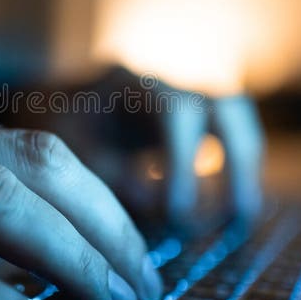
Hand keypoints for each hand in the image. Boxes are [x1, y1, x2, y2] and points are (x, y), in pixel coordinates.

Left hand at [31, 67, 264, 224]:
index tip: (178, 210)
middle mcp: (170, 86)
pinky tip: (228, 210)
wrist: (55, 103)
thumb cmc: (58, 123)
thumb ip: (105, 171)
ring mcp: (187, 101)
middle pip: (227, 106)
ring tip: (242, 215)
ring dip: (245, 163)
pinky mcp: (195, 123)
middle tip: (239, 213)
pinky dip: (236, 169)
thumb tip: (153, 200)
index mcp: (134, 84)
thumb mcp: (65, 146)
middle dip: (238, 158)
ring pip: (237, 118)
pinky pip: (231, 137)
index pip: (175, 112)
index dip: (183, 159)